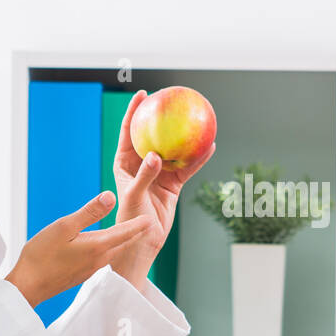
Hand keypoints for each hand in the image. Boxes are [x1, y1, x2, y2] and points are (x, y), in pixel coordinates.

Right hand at [4, 192, 153, 307]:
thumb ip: (89, 212)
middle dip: (137, 232)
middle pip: (125, 242)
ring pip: (115, 250)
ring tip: (135, 230)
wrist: (28, 286)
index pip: (126, 231)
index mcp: (98, 246)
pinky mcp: (85, 273)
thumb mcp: (64, 227)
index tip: (153, 216)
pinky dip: (112, 247)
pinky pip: (105, 257)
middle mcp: (101, 259)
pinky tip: (109, 243)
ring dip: (126, 240)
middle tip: (151, 221)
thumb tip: (111, 196)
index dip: (139, 222)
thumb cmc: (42, 255)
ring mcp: (93, 268)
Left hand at [111, 90, 215, 280]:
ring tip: (195, 119)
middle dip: (160, 117)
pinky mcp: (173, 184)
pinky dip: (198, 158)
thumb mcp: (133, 195)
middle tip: (170, 99)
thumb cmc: (129, 219)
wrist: (143, 241)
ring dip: (183, 136)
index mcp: (125, 163)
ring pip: (173, 150)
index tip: (143, 94)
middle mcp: (142, 164)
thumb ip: (144, 175)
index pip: (128, 131)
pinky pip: (187, 167)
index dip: (134, 111)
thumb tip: (156, 155)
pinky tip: (210, 146)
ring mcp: (159, 174)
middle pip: (152, 135)